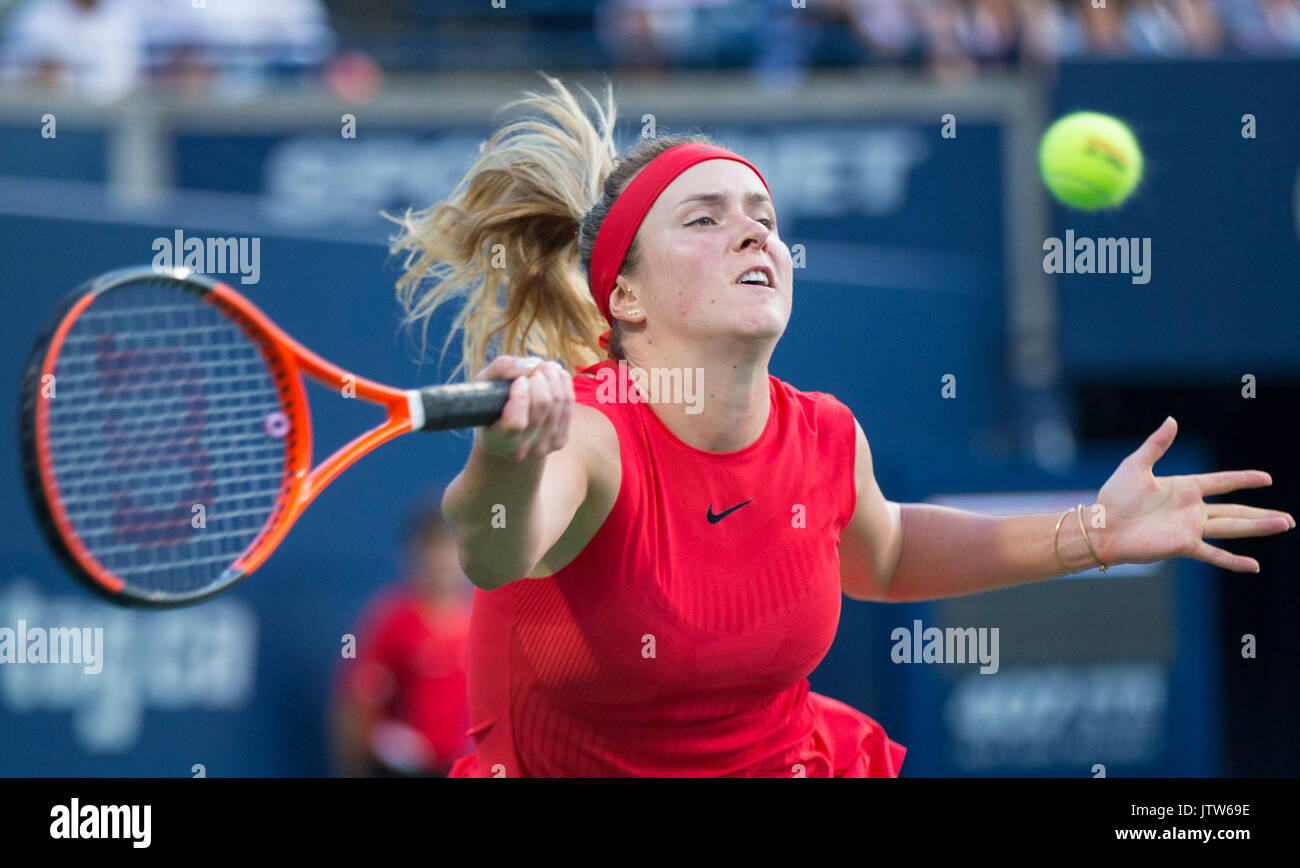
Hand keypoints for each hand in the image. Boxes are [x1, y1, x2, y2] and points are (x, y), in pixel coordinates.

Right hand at [472, 355, 572, 462]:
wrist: (504, 439)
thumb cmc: (490, 405)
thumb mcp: (484, 385)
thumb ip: (502, 369)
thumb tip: (533, 364)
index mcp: (495, 439)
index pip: (515, 422)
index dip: (521, 396)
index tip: (519, 380)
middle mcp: (519, 449)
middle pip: (542, 403)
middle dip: (540, 377)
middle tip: (533, 367)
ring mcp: (542, 447)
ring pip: (558, 401)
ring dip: (553, 377)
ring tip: (543, 367)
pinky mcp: (559, 441)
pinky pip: (569, 403)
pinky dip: (564, 383)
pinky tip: (555, 375)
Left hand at [1091, 417, 1293, 572]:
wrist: (1101, 526)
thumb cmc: (1114, 497)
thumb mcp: (1136, 465)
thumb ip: (1157, 444)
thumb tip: (1172, 419)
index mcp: (1184, 488)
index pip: (1222, 482)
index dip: (1243, 479)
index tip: (1266, 478)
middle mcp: (1191, 510)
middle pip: (1235, 510)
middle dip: (1262, 513)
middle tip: (1289, 518)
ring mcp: (1189, 529)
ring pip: (1233, 527)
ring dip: (1259, 527)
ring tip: (1284, 525)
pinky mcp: (1183, 546)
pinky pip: (1213, 554)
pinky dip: (1233, 560)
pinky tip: (1254, 565)